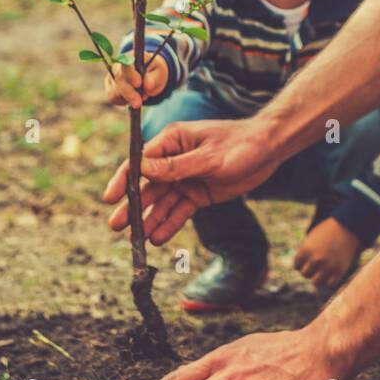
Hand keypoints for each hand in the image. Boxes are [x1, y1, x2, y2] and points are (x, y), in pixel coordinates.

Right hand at [102, 116, 275, 244]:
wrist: (268, 150)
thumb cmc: (240, 144)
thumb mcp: (209, 157)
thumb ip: (177, 166)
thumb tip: (143, 169)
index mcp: (172, 141)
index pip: (140, 161)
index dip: (124, 180)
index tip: (111, 198)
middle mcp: (174, 160)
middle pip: (147, 185)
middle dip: (133, 206)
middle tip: (116, 226)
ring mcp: (185, 178)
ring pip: (162, 202)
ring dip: (149, 219)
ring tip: (136, 239)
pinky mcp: (198, 194)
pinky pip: (180, 211)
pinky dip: (170, 224)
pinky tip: (158, 238)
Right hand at [104, 54, 169, 109]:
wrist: (148, 74)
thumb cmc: (154, 71)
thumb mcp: (159, 72)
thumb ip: (154, 78)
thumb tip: (147, 84)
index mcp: (131, 57)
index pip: (126, 64)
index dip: (130, 74)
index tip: (138, 83)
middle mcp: (117, 65)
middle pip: (118, 79)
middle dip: (128, 93)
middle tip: (138, 103)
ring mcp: (111, 76)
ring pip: (114, 91)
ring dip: (127, 98)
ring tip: (142, 97)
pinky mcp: (109, 87)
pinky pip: (113, 97)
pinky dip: (123, 101)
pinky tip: (133, 99)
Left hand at [294, 218, 360, 289]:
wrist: (348, 227)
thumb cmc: (328, 231)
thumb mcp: (312, 238)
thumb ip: (305, 252)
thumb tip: (300, 269)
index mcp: (306, 250)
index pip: (297, 265)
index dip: (302, 262)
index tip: (309, 258)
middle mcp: (315, 259)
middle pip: (305, 274)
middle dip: (310, 269)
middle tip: (317, 264)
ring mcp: (328, 266)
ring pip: (316, 282)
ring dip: (318, 277)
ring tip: (323, 270)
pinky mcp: (339, 271)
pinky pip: (330, 284)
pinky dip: (330, 280)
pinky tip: (332, 272)